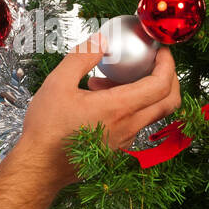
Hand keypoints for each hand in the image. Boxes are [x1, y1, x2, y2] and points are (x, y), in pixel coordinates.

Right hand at [19, 32, 180, 187]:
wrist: (40, 167)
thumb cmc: (46, 130)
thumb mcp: (58, 83)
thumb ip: (82, 57)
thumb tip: (101, 40)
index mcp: (118, 109)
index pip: (160, 84)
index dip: (167, 64)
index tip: (161, 51)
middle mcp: (128, 126)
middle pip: (169, 101)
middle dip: (169, 77)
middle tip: (154, 62)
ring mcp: (125, 140)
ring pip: (152, 112)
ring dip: (143, 91)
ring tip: (110, 80)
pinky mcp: (118, 147)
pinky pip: (136, 123)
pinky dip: (130, 106)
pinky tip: (100, 99)